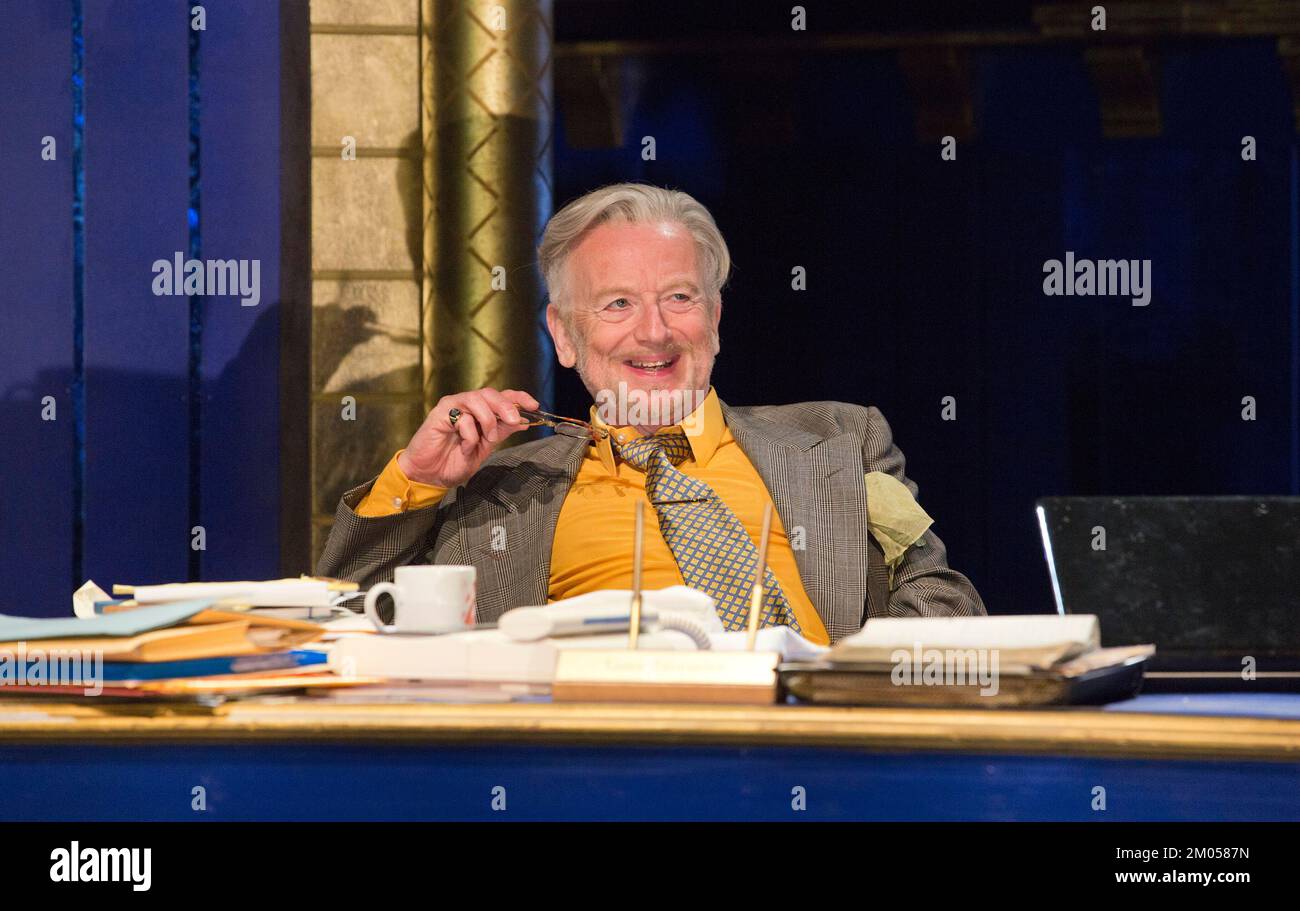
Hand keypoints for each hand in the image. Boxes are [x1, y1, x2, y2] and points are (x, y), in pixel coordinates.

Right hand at [397, 388, 539, 487]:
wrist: (431, 475)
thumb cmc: (454, 461)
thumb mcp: (485, 447)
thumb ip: (501, 432)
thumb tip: (523, 421)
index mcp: (480, 411)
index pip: (502, 396)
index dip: (519, 397)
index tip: (534, 405)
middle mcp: (467, 405)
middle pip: (490, 393)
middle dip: (506, 406)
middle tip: (514, 420)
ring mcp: (453, 407)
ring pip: (477, 399)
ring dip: (488, 420)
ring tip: (487, 439)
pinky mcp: (440, 413)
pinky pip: (462, 417)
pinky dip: (469, 434)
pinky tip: (464, 446)